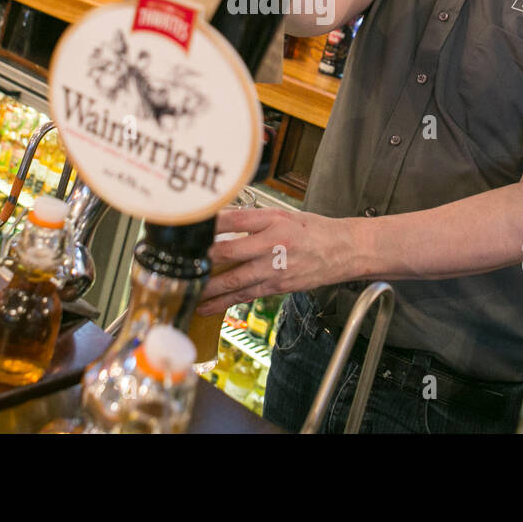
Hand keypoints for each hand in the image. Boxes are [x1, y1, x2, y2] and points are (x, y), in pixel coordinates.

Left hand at [195, 206, 364, 316]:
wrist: (343, 250)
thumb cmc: (312, 230)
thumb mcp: (283, 215)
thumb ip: (252, 220)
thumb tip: (219, 225)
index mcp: (273, 220)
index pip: (234, 220)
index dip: (209, 225)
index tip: (188, 228)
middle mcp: (273, 244)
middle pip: (230, 252)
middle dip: (203, 259)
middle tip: (179, 263)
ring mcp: (275, 268)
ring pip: (235, 280)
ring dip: (208, 287)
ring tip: (186, 290)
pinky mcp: (278, 286)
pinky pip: (247, 295)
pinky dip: (224, 302)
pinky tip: (207, 306)